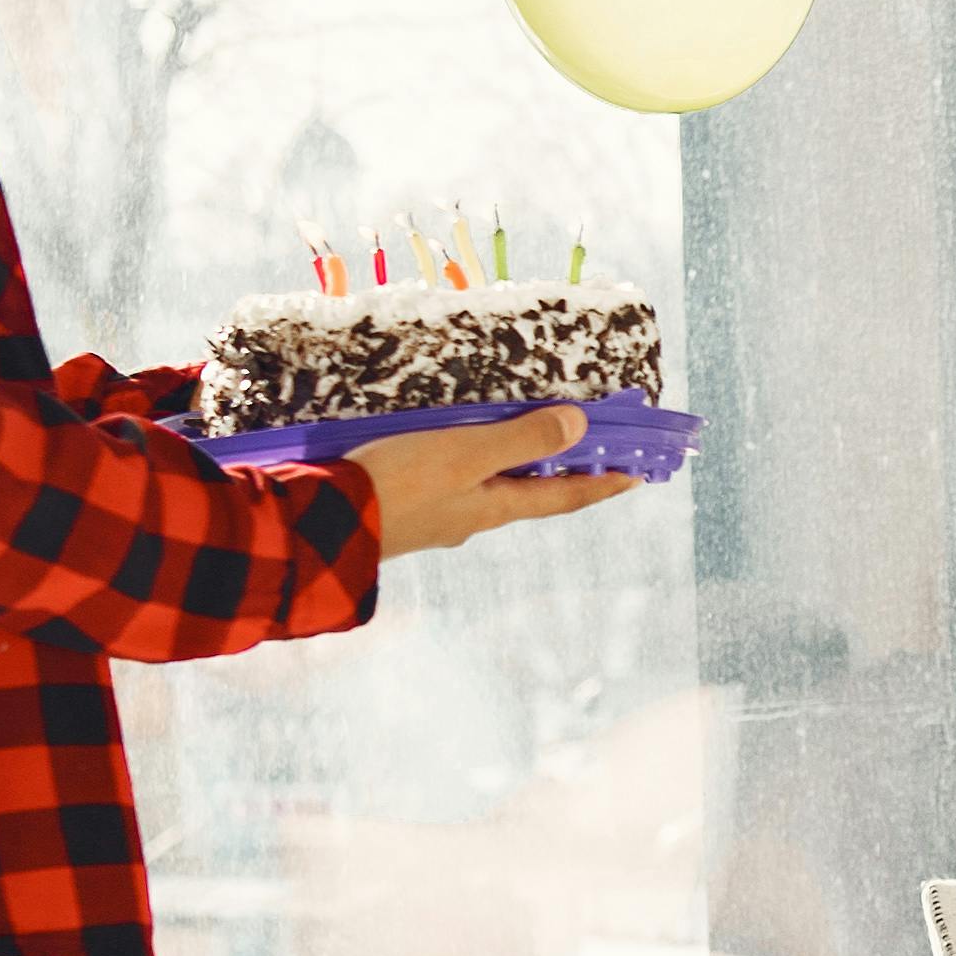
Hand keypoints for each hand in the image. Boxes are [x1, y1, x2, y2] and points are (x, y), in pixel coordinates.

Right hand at [348, 408, 625, 558]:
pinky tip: (450, 450)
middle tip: (585, 452)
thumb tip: (580, 428)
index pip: (563, 496)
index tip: (637, 475)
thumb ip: (521, 440)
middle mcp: (470, 518)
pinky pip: (448, 483)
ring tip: (521, 441)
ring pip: (486, 488)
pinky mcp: (399, 508)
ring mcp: (434, 517)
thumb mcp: (465, 455)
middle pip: (528, 492)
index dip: (601, 483)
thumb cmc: (396, 487)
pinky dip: (466, 464)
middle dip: (557, 473)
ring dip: (510, 466)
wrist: (319, 526)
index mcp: (493, 509)